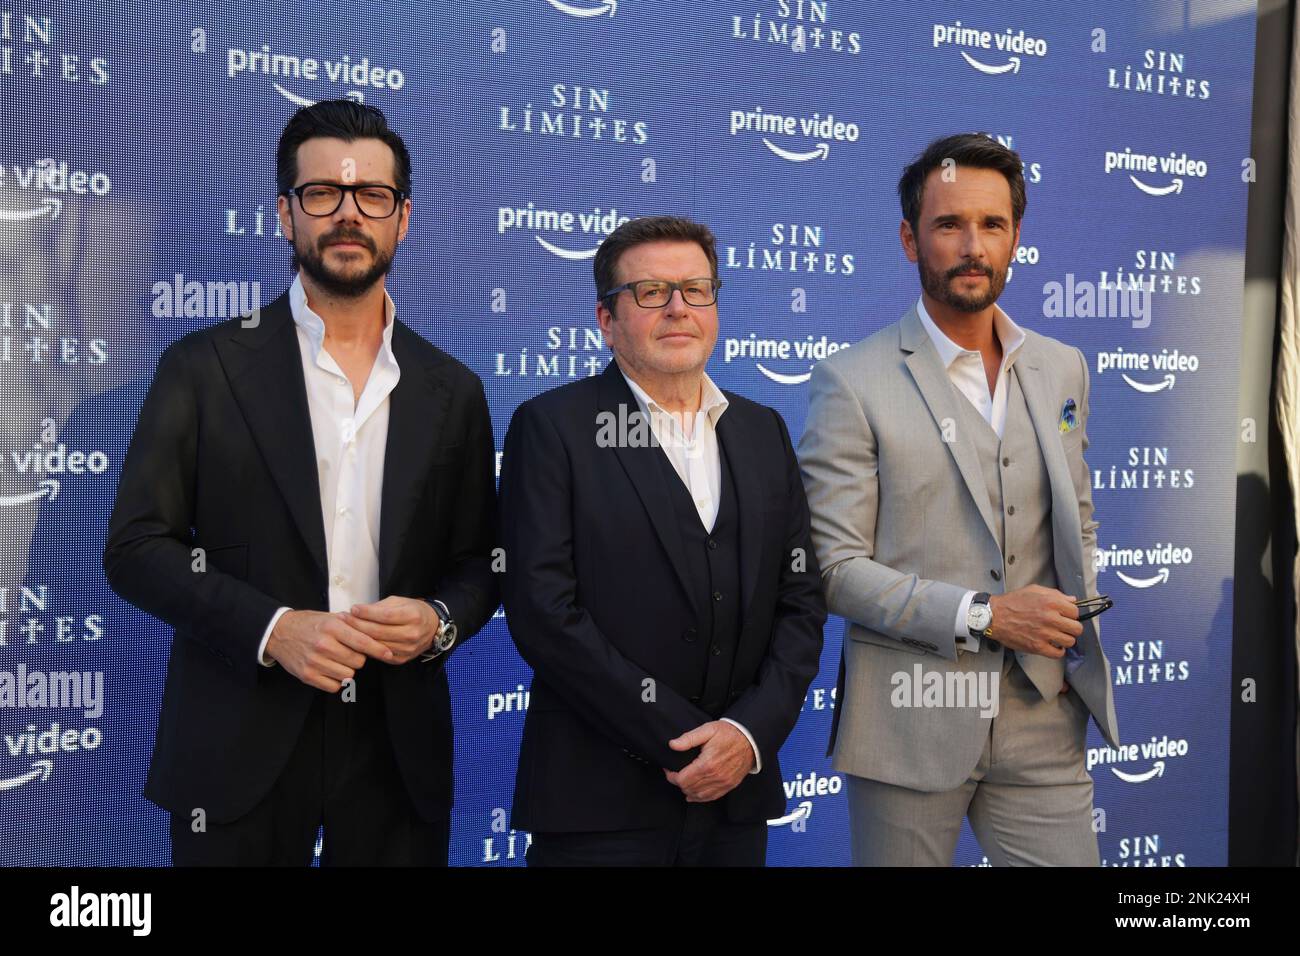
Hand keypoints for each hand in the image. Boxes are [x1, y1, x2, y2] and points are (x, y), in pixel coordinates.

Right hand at [266, 609, 393, 691]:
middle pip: (358, 661)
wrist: (279, 633)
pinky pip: (334, 686)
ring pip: (347, 675)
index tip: (388, 654)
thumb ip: (351, 624)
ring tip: (337, 660)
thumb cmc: (309, 624)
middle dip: (358, 658)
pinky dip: (336, 680)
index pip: (362, 642)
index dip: (378, 649)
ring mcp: (314, 662)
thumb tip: (376, 631)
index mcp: (332, 628)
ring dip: (347, 669)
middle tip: (349, 652)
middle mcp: (324, 645)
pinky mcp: (307, 676)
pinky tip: (330, 669)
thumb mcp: (330, 617)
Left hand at [339, 596, 440, 664]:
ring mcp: (407, 649)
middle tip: (342, 618)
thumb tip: (358, 611)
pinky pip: (379, 654)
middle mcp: (412, 634)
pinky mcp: (401, 659)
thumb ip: (380, 607)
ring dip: (358, 637)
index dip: (368, 612)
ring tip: (345, 629)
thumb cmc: (413, 611)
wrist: (432, 628)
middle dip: (358, 625)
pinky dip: (366, 648)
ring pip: (377, 644)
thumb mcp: (400, 602)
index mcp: (413, 616)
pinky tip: (355, 641)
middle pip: (379, 631)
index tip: (353, 608)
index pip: (386, 616)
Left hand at [662, 721, 754, 802]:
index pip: (682, 780)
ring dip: (687, 790)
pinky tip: (693, 794)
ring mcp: (723, 783)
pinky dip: (700, 797)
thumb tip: (672, 745)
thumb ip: (688, 738)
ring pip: (698, 795)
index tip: (668, 769)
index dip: (671, 776)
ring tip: (683, 781)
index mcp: (707, 764)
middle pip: (688, 788)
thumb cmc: (728, 733)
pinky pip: (711, 797)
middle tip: (674, 773)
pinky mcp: (729, 785)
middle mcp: (715, 777)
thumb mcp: (707, 730)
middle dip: (678, 782)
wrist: (750, 740)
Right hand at [987, 585, 1082, 658]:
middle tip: (1063, 627)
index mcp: (1051, 602)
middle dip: (1071, 628)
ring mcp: (1044, 633)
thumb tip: (1072, 600)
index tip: (1065, 616)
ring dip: (1065, 639)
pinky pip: (1058, 653)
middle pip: (1077, 628)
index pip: (1076, 612)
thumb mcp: (1034, 590)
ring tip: (1057, 637)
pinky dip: (1057, 651)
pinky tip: (1052, 645)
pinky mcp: (1037, 646)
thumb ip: (1055, 594)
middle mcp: (1050, 618)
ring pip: (1070, 641)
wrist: (994, 616)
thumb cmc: (1012, 602)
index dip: (1071, 614)